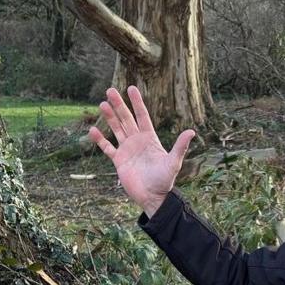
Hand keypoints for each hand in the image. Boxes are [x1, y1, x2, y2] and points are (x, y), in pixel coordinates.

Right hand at [87, 85, 195, 217]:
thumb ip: (180, 146)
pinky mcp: (119, 161)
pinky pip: (107, 147)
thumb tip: (192, 132)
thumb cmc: (165, 180)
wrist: (153, 197)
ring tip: (102, 104)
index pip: (142, 116)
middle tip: (110, 90)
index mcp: (150, 138)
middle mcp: (137, 141)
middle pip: (126, 119)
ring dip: (109, 117)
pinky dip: (100, 140)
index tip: (131, 88)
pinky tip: (93, 130)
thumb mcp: (173, 162)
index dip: (137, 102)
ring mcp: (127, 150)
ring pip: (116, 129)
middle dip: (119, 105)